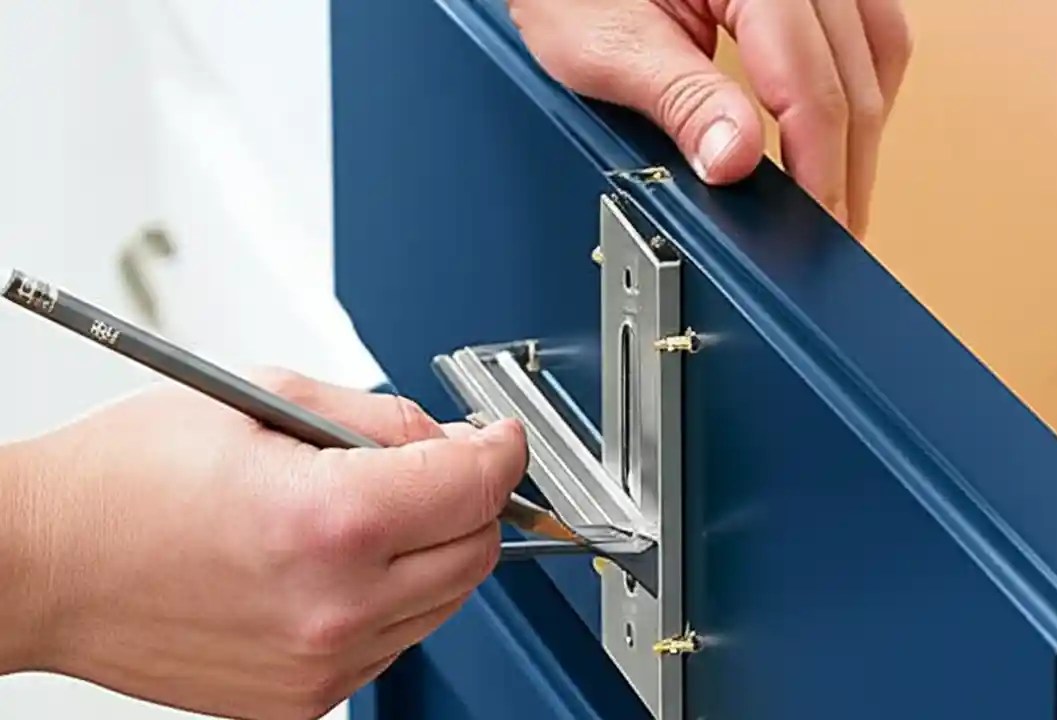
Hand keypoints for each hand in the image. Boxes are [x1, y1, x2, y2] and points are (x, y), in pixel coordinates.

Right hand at [0, 369, 525, 718]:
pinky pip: (392, 641)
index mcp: (329, 519)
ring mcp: (321, 662)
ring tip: (367, 509)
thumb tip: (449, 441)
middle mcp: (335, 604)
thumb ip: (379, 418)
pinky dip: (390, 599)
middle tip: (438, 464)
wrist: (43, 563)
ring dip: (433, 550)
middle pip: (476, 550)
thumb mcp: (262, 398)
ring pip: (443, 601)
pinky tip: (339, 562)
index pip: (476, 485)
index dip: (501, 449)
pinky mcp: (303, 698)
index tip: (497, 436)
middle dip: (472, 498)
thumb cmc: (125, 479)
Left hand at [509, 0, 911, 236]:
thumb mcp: (609, 46)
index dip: (818, 166)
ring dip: (863, 124)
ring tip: (838, 190)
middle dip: (846, 162)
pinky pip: (867, 26)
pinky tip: (838, 126)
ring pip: (878, 48)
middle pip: (855, 71)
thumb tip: (734, 160)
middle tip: (830, 231)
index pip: (808, 81)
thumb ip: (679, 101)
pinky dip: (857, 82)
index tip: (815, 222)